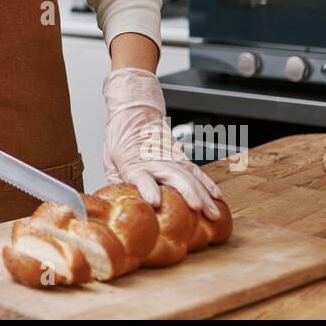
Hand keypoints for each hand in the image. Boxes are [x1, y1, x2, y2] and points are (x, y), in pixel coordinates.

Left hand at [101, 67, 223, 218]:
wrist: (134, 113)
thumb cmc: (120, 138)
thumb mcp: (109, 160)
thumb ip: (117, 183)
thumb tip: (121, 204)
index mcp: (133, 164)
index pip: (141, 178)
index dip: (148, 189)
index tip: (154, 201)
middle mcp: (155, 162)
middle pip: (174, 177)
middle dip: (188, 193)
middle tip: (198, 208)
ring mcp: (170, 159)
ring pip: (190, 176)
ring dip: (203, 194)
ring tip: (213, 212)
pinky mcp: (180, 158)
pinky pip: (196, 172)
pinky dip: (208, 184)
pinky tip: (216, 196)